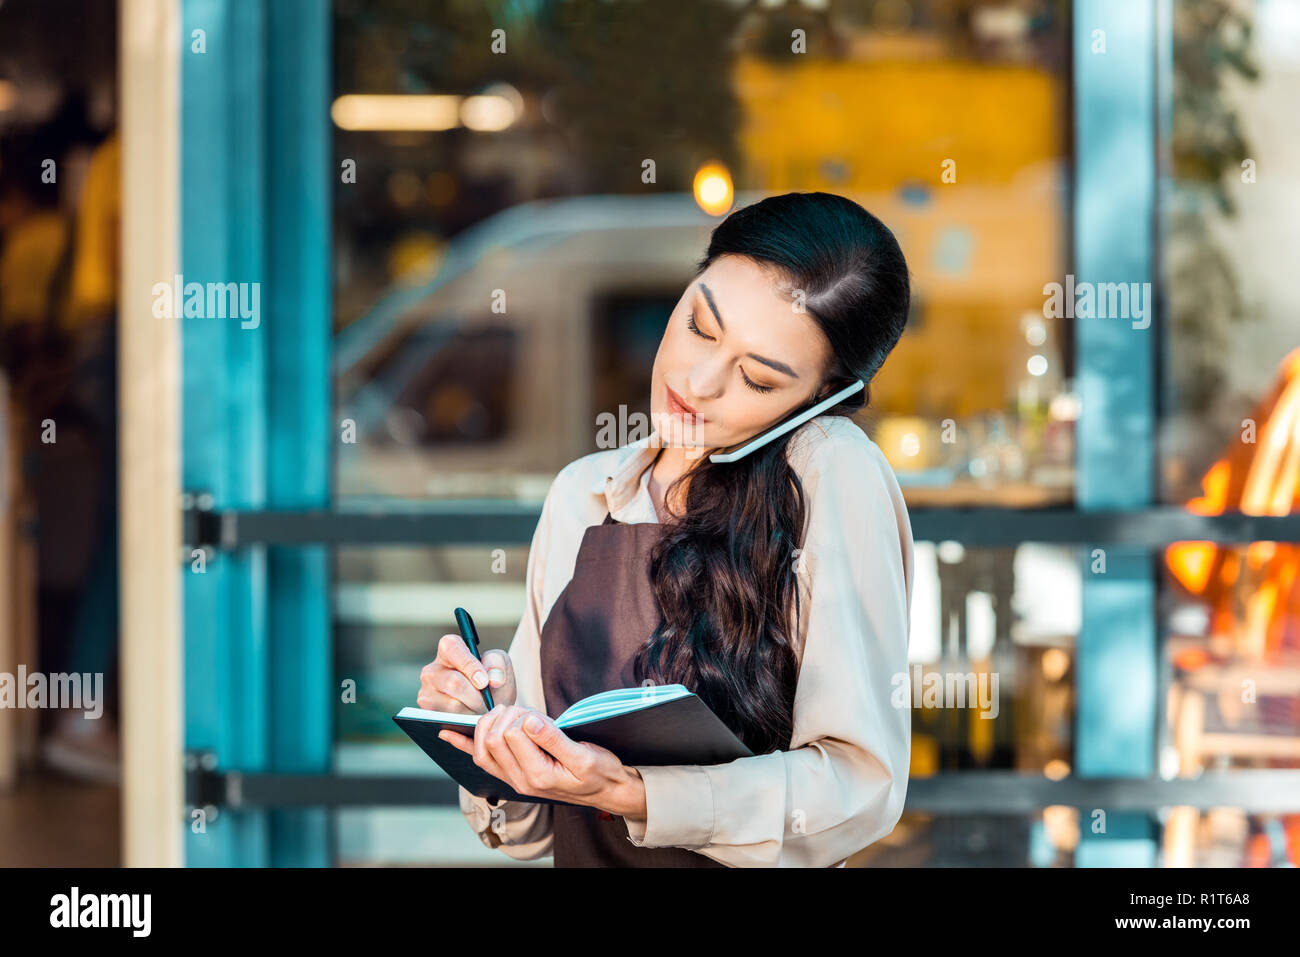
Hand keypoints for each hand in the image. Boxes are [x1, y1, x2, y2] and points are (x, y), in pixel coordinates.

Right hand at [417, 633, 515, 713]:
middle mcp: (432, 669)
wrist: (491, 705)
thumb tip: (492, 678)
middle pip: (454, 682)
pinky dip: (465, 720)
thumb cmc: (492, 680)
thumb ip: (498, 664)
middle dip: (476, 695)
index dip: (468, 664)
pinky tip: (469, 715)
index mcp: (449, 649)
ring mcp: (426, 691)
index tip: (483, 681)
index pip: (452, 648)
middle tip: (487, 700)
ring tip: (479, 707)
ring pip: (453, 704)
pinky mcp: (427, 711)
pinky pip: (448, 719)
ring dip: (472, 710)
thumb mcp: (500, 665)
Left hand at [437, 705, 645, 816]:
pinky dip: (463, 744)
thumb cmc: (600, 771)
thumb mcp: (585, 755)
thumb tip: (528, 720)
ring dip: (490, 724)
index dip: (520, 715)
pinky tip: (446, 733)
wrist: (607, 791)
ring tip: (510, 714)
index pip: (511, 734)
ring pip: (482, 748)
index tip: (537, 713)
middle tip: (524, 709)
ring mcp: (514, 779)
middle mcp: (521, 780)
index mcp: (538, 774)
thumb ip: (553, 738)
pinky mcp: (513, 774)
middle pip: (491, 738)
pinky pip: (481, 759)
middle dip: (504, 716)